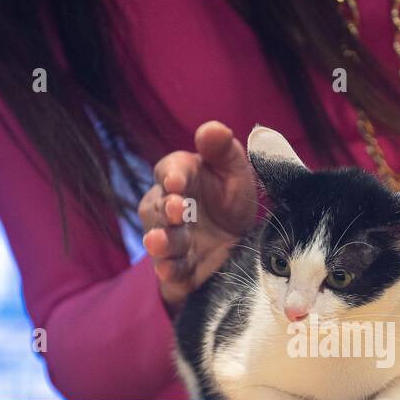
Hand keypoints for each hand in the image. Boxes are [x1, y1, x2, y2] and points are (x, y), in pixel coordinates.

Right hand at [139, 121, 257, 313]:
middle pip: (159, 207)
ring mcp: (169, 240)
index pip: (169, 170)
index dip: (172, 175)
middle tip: (178, 209)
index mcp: (179, 177)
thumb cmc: (230, 200)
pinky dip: (167, 271)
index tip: (177, 180)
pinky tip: (168, 270)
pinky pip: (168, 270)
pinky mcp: (177, 270)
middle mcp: (166, 208)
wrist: (240, 246)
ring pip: (159, 239)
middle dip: (167, 209)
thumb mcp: (235, 172)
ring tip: (159, 241)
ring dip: (161, 241)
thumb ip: (223, 150)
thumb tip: (213, 128)